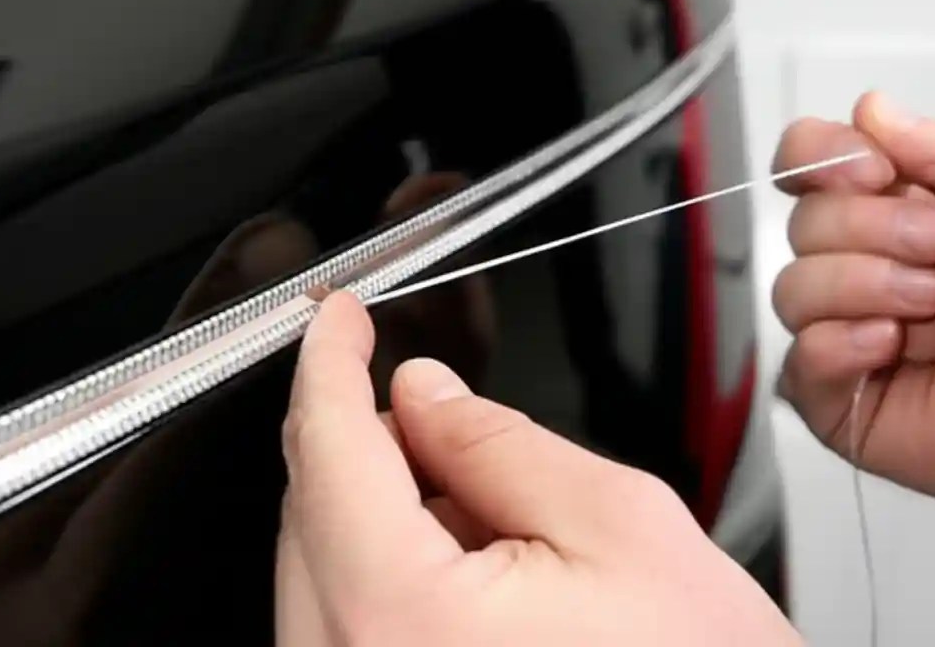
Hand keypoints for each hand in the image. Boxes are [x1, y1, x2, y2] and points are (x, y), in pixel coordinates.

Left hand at [276, 292, 797, 645]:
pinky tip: (470, 579)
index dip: (329, 362)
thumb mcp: (623, 530)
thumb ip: (502, 444)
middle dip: (369, 438)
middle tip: (441, 414)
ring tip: (491, 526)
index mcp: (403, 615)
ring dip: (382, 511)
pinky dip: (387, 571)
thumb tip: (422, 396)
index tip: (337, 318)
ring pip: (320, 560)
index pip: (328, 449)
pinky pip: (342, 618)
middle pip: (311, 505)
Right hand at [772, 92, 934, 499]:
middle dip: (866, 227)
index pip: (817, 164)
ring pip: (790, 290)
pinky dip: (839, 347)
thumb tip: (870, 113)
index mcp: (915, 212)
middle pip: (801, 222)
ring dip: (859, 287)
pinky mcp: (843, 401)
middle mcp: (878, 267)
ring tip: (926, 308)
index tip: (872, 170)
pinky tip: (891, 347)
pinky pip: (798, 363)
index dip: (819, 156)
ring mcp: (856, 333)